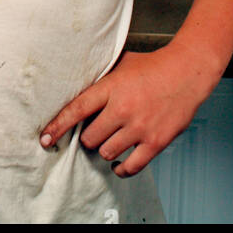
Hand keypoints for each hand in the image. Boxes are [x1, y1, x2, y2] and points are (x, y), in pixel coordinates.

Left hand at [39, 44, 217, 176]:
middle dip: (88, 137)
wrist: (187, 72)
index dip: (58, 125)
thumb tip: (77, 85)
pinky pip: (131, 166)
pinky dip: (121, 168)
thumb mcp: (121, 64)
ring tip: (110, 141)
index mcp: (111, 87)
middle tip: (94, 132)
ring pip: (107, 152)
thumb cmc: (153, 67)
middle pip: (90, 137)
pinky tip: (119, 164)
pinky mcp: (155, 142)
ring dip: (105, 149)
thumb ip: (101, 78)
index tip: (46, 138)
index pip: (77, 109)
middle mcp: (123, 108)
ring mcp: (140, 127)